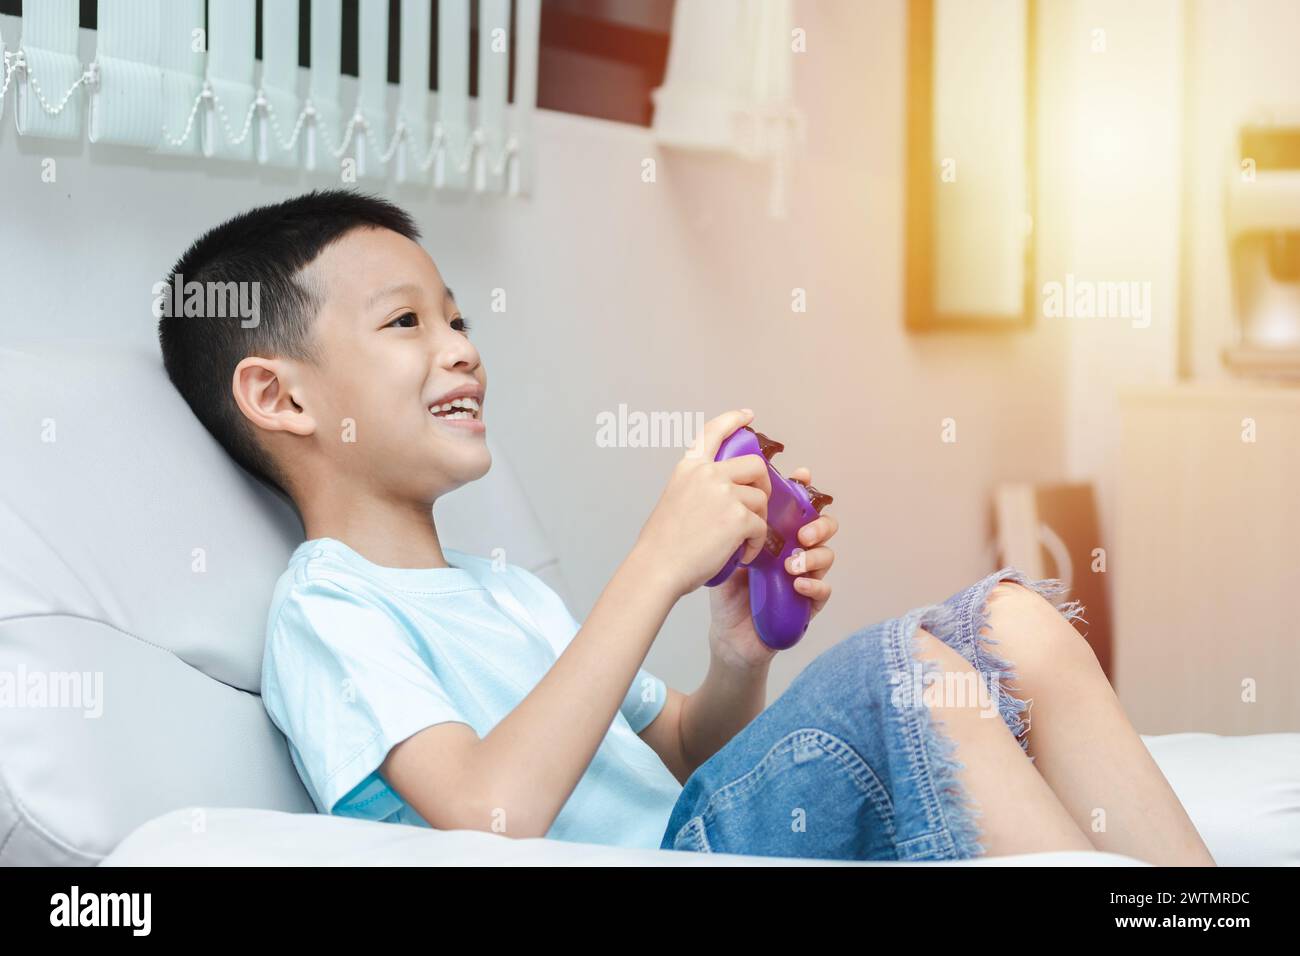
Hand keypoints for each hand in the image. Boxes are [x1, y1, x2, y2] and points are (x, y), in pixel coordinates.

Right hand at [633, 409, 771, 599]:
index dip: (733, 419)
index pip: (713, 432)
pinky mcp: (738, 517)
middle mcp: (707, 474)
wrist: (658, 567)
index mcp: (689, 468)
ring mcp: (724, 494)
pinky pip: (761, 527)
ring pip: (760, 499)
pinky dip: (755, 543)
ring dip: (757, 521)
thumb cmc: (662, 544)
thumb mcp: (673, 499)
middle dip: (763, 484)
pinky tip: (741, 554)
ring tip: (742, 540)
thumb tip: (721, 492)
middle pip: (755, 465)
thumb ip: (697, 487)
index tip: (747, 415)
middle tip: (758, 504)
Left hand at [708, 465, 836, 668]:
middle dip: (818, 525)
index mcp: (777, 535)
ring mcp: (804, 576)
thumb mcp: (726, 553)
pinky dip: (815, 585)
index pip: (797, 507)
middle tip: (802, 533)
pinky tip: (798, 584)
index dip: (805, 490)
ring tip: (793, 564)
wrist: (727, 634)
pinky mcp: (808, 604)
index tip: (803, 476)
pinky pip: (824, 591)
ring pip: (826, 557)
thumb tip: (732, 494)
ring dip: (814, 557)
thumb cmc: (727, 592)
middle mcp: (795, 552)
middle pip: (822, 528)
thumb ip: (732, 528)